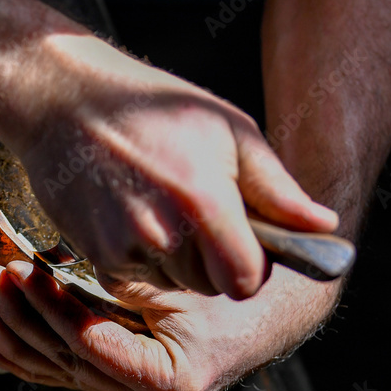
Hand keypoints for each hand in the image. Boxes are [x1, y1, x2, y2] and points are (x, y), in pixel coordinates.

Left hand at [0, 259, 335, 390]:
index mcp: (171, 381)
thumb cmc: (242, 278)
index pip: (93, 347)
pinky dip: (30, 348)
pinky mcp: (124, 383)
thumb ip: (136, 280)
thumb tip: (69, 267)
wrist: (277, 300)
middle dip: (26, 313)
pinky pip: (67, 372)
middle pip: (68, 360)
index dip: (53, 308)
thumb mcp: (193, 272)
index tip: (24, 270)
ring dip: (18, 329)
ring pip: (60, 369)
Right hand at [8, 36, 337, 298]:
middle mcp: (163, 233)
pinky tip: (133, 215)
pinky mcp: (96, 256)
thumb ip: (277, 189)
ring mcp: (124, 248)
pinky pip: (138, 279)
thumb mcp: (229, 131)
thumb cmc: (156, 109)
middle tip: (199, 216)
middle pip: (210, 287)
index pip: (246, 281)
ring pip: (174, 285)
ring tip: (162, 209)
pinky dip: (142, 258)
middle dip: (214, 262)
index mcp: (204, 201)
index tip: (245, 245)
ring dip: (177, 261)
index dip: (252, 268)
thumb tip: (325, 227)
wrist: (66, 103)